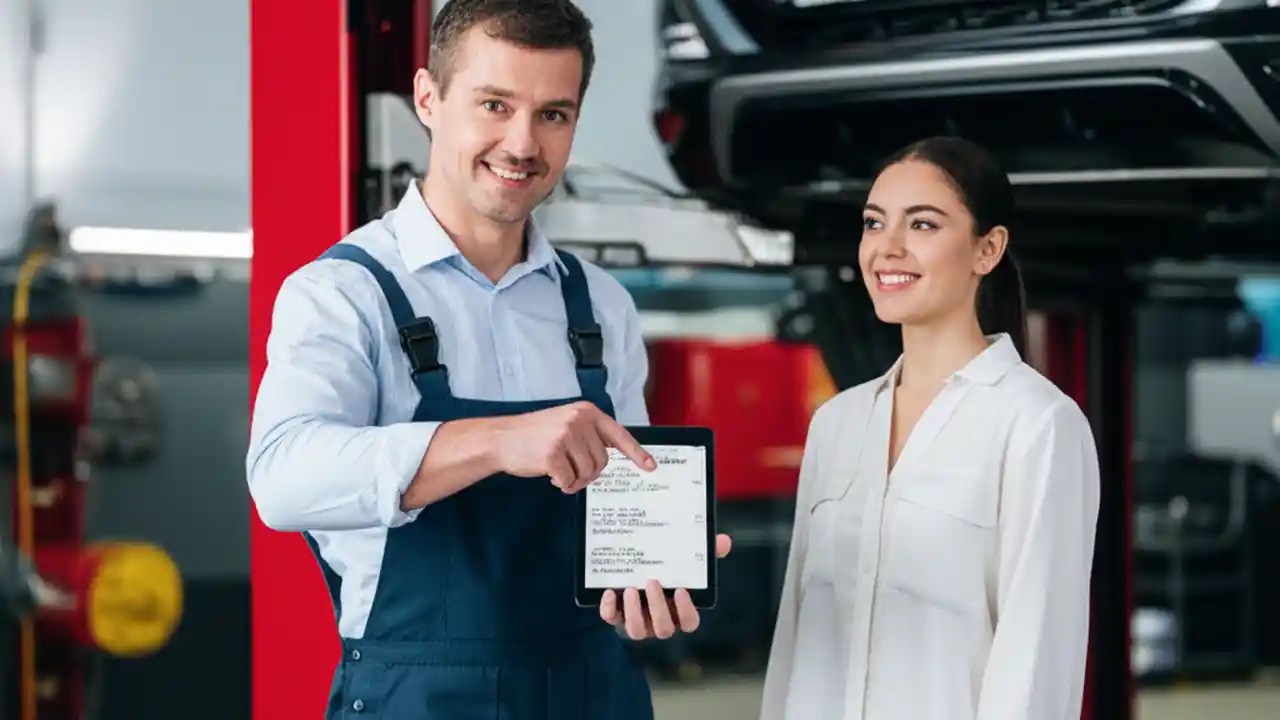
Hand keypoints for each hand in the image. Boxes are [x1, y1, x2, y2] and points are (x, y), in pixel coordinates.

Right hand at [495, 401, 654, 492]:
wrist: (500, 438)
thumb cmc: (533, 435)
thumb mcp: (565, 423)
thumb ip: (588, 435)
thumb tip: (608, 457)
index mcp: (586, 412)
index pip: (618, 435)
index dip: (636, 453)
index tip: (651, 466)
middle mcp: (579, 421)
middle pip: (602, 461)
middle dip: (588, 472)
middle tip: (570, 470)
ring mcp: (565, 436)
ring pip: (587, 473)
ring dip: (574, 480)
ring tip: (559, 472)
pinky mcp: (552, 454)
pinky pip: (569, 481)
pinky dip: (562, 484)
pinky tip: (549, 475)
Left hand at [600, 533, 732, 639]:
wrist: (634, 562)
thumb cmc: (666, 568)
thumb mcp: (685, 559)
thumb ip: (705, 553)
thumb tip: (723, 541)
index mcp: (677, 609)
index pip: (689, 622)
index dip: (686, 612)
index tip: (681, 590)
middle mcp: (658, 619)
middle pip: (663, 629)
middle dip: (658, 608)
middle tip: (652, 582)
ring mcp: (636, 619)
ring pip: (637, 631)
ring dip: (634, 612)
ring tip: (630, 588)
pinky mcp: (615, 614)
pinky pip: (611, 619)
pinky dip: (609, 609)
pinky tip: (610, 592)